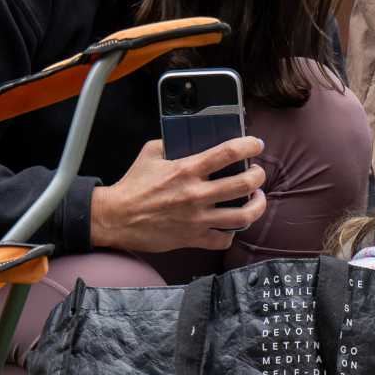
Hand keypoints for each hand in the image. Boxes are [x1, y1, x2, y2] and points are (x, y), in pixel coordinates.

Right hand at [88, 136, 265, 251]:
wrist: (115, 217)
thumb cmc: (132, 186)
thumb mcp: (151, 153)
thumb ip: (172, 142)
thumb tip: (187, 135)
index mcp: (187, 170)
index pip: (228, 153)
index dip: (249, 146)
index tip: (256, 145)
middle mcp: (196, 194)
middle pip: (245, 184)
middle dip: (258, 176)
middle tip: (257, 173)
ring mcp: (197, 218)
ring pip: (243, 215)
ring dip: (256, 205)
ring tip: (256, 198)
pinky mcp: (192, 238)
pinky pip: (223, 239)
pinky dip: (231, 233)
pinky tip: (231, 225)